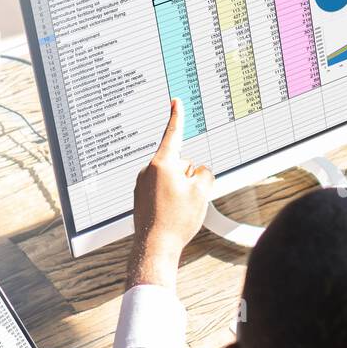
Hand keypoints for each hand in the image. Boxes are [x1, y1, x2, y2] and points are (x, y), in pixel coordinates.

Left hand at [127, 98, 214, 288]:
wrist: (155, 247)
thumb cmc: (176, 220)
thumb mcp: (201, 194)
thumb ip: (205, 174)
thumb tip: (199, 172)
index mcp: (162, 164)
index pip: (174, 134)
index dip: (177, 116)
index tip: (175, 100)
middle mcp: (149, 170)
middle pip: (180, 163)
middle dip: (189, 175)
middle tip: (189, 199)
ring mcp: (142, 184)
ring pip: (172, 177)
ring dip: (180, 188)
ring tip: (179, 210)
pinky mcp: (141, 196)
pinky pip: (163, 189)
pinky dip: (171, 198)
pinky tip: (172, 214)